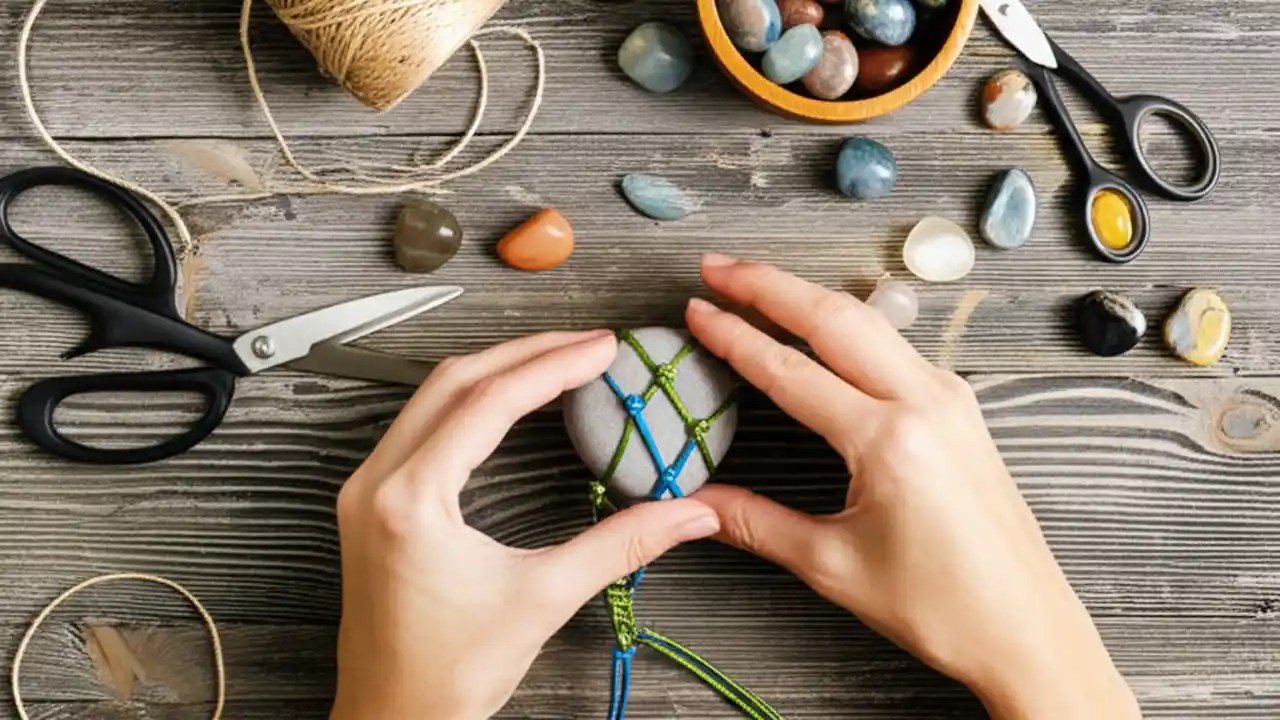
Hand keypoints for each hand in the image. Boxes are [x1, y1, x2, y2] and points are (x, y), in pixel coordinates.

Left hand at [330, 331, 720, 719]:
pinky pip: (418, 424)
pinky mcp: (370, 504)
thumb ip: (619, 545)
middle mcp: (376, 484)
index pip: (489, 403)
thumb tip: (683, 513)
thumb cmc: (444, 676)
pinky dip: (468, 400)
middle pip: (455, 381)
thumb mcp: (542, 600)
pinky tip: (506, 401)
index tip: (598, 350)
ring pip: (431, 396)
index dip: (552, 366)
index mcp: (410, 501)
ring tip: (556, 361)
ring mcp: (366, 491)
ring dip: (495, 369)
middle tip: (587, 344)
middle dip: (526, 352)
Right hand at [685, 255, 1140, 719]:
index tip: (695, 311)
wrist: (1026, 628)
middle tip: (715, 266)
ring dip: (807, 295)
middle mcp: (925, 403)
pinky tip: (819, 324)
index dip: (734, 337)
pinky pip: (894, 346)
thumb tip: (695, 502)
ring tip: (755, 282)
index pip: (792, 371)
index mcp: (889, 442)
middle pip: (834, 318)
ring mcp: (950, 398)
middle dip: (768, 284)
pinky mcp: (960, 408)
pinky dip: (845, 323)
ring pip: (868, 322)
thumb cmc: (940, 606)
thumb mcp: (833, 565)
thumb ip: (756, 523)